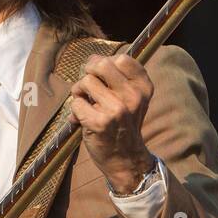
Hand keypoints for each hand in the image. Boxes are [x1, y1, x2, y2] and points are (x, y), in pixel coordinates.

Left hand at [67, 52, 156, 193]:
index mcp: (143, 88)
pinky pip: (76, 102)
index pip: (122, 58)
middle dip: (88, 72)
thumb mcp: (132, 99)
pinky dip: (75, 109)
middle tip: (87, 86)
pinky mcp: (99, 122)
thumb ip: (117, 78)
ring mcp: (116, 109)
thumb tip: (93, 59)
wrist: (125, 159)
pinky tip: (82, 119)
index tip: (101, 75)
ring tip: (85, 104)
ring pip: (85, 82)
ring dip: (79, 91)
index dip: (106, 62)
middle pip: (102, 64)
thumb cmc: (123, 125)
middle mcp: (133, 96)